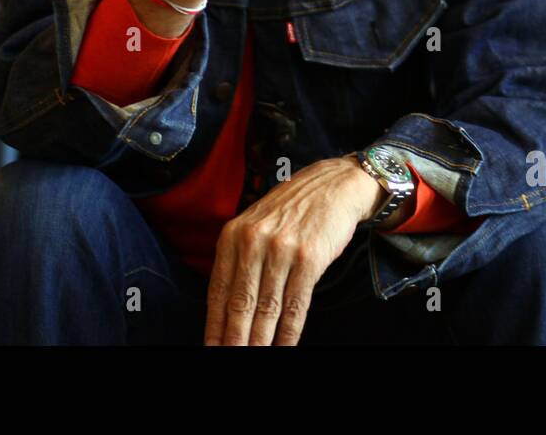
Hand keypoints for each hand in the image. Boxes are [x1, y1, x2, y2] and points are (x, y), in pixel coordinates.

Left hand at [204, 156, 384, 345]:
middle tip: (231, 360)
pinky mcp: (308, 259)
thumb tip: (225, 309)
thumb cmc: (292, 210)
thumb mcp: (254, 225)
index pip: (217, 292)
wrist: (333, 185)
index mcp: (232, 236)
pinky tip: (283, 348)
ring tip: (254, 359)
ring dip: (260, 343)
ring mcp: (281, 250)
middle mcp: (253, 242)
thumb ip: (238, 259)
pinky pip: (295, 305)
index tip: (212, 350)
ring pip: (267, 309)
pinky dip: (289, 333)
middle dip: (235, 341)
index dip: (214, 327)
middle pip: (240, 305)